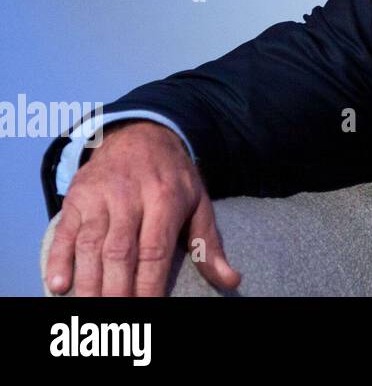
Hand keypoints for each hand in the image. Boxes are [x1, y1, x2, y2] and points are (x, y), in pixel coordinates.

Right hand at [45, 119, 241, 295]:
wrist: (140, 134)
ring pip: (90, 245)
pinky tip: (59, 286)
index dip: (149, 284)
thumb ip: (209, 244)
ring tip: (90, 311)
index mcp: (166, 199)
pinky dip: (58, 259)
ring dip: (88, 282)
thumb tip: (231, 280)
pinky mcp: (76, 197)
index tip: (147, 310)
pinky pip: (65, 231)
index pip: (155, 250)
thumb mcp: (198, 202)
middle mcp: (130, 197)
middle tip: (115, 320)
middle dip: (117, 291)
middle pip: (120, 252)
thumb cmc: (173, 177)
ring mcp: (100, 196)